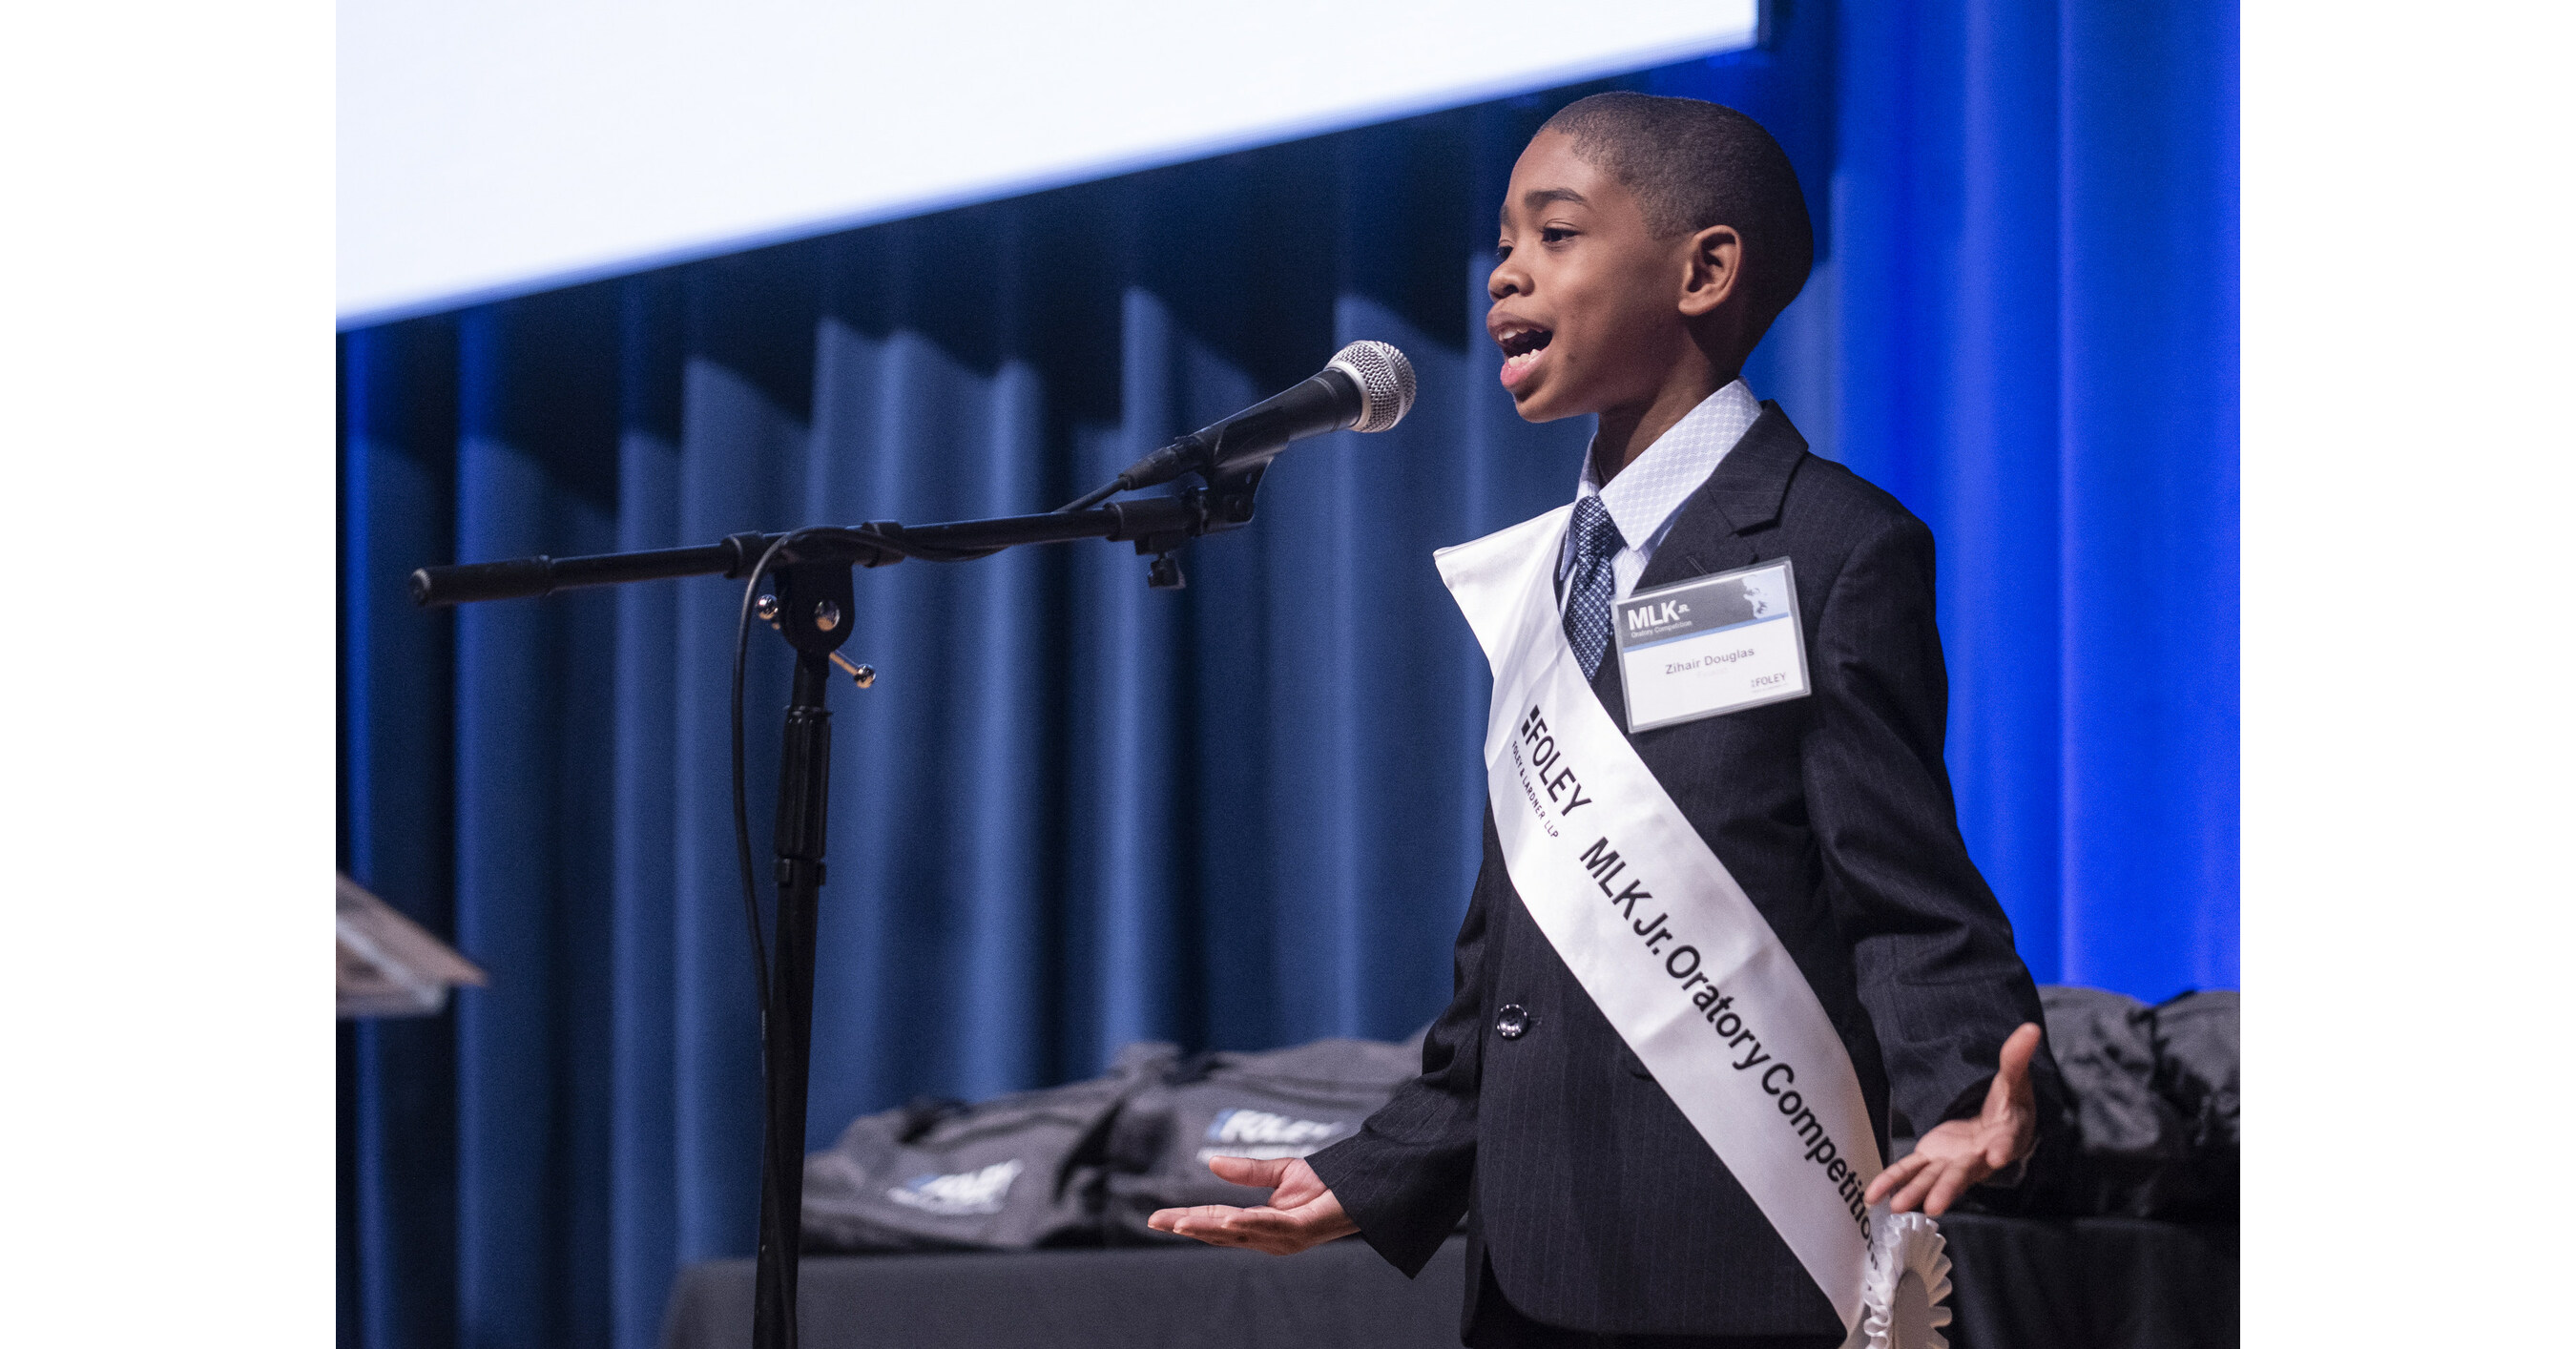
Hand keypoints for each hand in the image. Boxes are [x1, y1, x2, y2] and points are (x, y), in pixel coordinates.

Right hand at [1145, 1156, 1357, 1255]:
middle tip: (1155, 1222)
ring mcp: (1286, 1237)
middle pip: (1220, 1233)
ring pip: (1240, 1234)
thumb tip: (1211, 1165)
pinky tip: (1229, 1221)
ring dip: (1209, 1228)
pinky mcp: (1304, 1230)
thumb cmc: (1327, 1182)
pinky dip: (1249, 1225)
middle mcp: (1269, 1237)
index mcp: (1261, 1226)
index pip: (1216, 1223)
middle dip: (1188, 1227)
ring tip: (1180, 1223)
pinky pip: (1272, 1227)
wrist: (1365, 1185)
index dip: (1187, 1220)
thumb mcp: (1280, 1171)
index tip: (1157, 1218)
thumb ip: (1247, 1171)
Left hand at [1864, 1021, 2041, 1216]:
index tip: (1997, 1155)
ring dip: (1916, 1192)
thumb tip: (2031, 1028)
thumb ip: (2017, 1057)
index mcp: (2004, 1136)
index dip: (2003, 1148)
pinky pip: (1910, 1171)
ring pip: (1934, 1179)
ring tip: (1897, 1205)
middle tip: (1935, 1205)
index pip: (2006, 1142)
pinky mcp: (1932, 1159)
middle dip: (1948, 1188)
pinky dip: (1892, 1181)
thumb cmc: (2009, 1106)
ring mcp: (1953, 1162)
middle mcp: (1978, 1158)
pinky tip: (1873, 1196)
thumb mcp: (2014, 1080)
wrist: (1998, 1128)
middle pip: (1963, 1173)